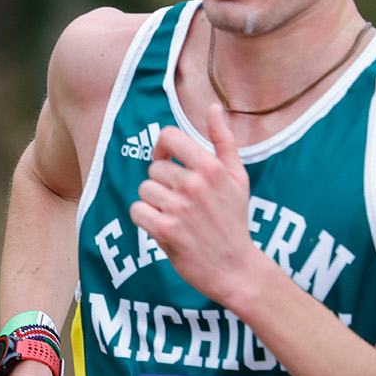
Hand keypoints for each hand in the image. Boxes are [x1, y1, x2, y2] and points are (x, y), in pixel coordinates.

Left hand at [130, 104, 262, 302]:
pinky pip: (137, 211)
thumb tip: (214, 107)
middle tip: (180, 202)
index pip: (168, 136)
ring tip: (174, 216)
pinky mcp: (165, 230)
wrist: (235, 268)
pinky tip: (163, 227)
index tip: (168, 162)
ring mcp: (179, 207)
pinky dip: (145, 220)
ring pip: (144, 190)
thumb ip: (224, 140)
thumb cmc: (234, 220)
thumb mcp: (238, 177)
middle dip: (162, 183)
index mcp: (211, 166)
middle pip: (154, 167)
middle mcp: (194, 184)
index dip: (163, 148)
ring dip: (154, 203)